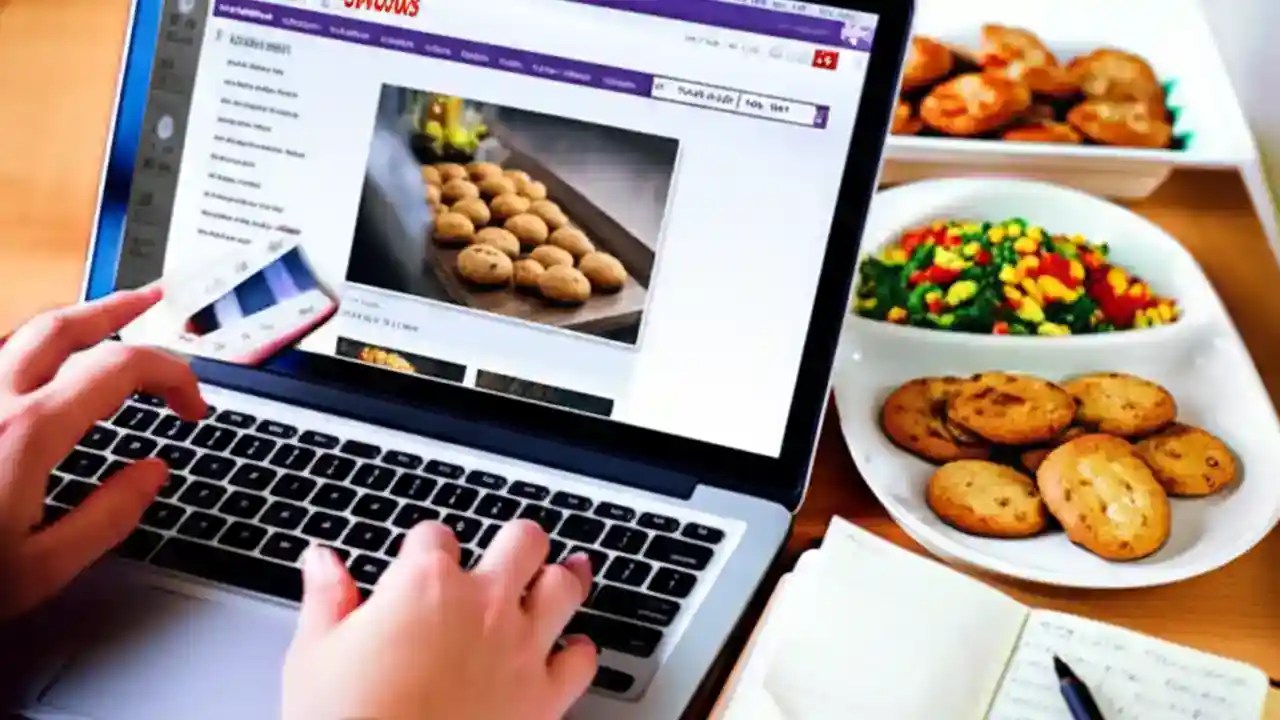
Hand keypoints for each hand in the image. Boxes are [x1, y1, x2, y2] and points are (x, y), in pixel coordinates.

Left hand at [0, 288, 205, 617]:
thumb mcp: (40, 569)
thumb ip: (109, 515)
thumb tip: (153, 473)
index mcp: (27, 432)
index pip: (122, 368)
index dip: (173, 376)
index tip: (191, 408)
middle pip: (65, 325)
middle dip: (120, 308)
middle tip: (156, 303)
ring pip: (19, 334)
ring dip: (72, 323)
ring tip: (102, 324)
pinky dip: (28, 353)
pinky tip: (36, 370)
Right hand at [283, 520, 598, 719]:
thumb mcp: (315, 656)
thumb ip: (327, 598)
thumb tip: (320, 561)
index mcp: (424, 586)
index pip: (434, 535)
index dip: (426, 546)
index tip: (420, 560)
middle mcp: (481, 605)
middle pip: (523, 540)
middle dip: (516, 542)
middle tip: (509, 551)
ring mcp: (519, 648)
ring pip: (565, 587)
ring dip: (560, 580)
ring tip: (556, 577)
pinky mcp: (543, 696)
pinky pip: (582, 660)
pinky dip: (579, 653)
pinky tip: (570, 650)